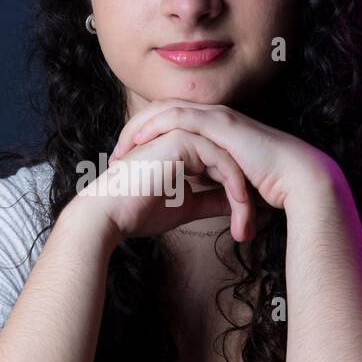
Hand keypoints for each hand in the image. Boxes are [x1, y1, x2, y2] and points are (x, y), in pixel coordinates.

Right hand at [76, 126, 256, 242]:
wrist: (110, 214)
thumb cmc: (139, 210)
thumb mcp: (186, 205)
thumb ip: (211, 200)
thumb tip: (236, 205)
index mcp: (182, 147)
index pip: (222, 165)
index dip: (237, 194)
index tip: (246, 224)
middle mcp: (183, 134)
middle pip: (230, 161)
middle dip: (245, 197)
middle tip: (251, 229)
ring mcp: (181, 132)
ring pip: (229, 160)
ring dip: (243, 195)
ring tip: (247, 227)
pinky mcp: (181, 139)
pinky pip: (221, 159)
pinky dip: (234, 185)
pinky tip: (239, 208)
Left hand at [109, 100, 339, 212]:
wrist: (299, 181)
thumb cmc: (272, 186)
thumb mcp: (231, 186)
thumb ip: (215, 187)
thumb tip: (200, 201)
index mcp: (215, 130)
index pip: (171, 125)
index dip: (145, 139)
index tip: (125, 163)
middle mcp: (214, 118)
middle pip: (161, 113)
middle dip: (134, 131)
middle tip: (115, 155)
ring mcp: (218, 117)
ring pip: (165, 110)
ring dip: (138, 128)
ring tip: (120, 151)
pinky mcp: (221, 124)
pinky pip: (178, 118)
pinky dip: (155, 127)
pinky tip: (139, 143)